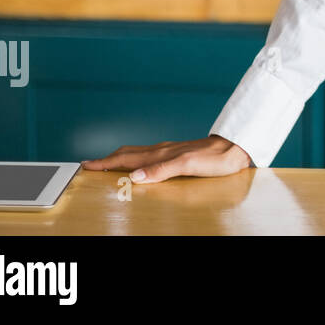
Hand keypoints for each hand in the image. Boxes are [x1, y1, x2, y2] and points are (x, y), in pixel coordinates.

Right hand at [81, 135, 251, 183]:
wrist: (237, 149)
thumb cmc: (216, 158)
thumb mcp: (188, 165)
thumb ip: (162, 170)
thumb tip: (135, 176)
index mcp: (161, 154)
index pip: (126, 158)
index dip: (106, 162)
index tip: (87, 165)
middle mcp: (163, 151)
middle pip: (128, 154)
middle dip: (108, 160)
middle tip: (91, 165)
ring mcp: (171, 152)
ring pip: (139, 154)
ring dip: (121, 159)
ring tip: (109, 165)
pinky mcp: (179, 155)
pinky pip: (151, 157)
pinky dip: (137, 161)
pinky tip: (141, 166)